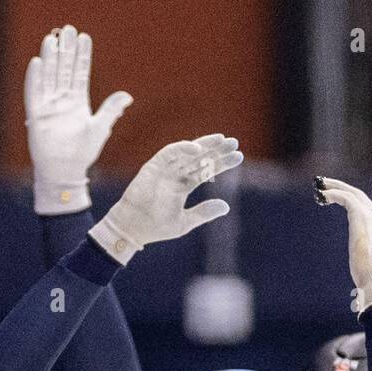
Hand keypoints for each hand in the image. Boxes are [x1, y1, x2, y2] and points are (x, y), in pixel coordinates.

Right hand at [24, 24, 132, 214]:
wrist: (64, 173)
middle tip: (67, 29)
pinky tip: (37, 62)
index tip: (84, 37)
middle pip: (63, 69)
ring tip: (52, 39)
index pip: (80, 73)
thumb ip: (111, 110)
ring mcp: (49, 106)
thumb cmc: (82, 153)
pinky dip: (35, 78)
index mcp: (79, 102)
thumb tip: (128, 96)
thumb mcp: (100, 129)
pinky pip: (34, 93)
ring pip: (49, 76)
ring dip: (50, 58)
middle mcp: (63, 101)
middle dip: (66, 50)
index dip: (82, 56)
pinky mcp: (36, 115)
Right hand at [88, 134, 242, 264]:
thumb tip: (226, 206)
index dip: (222, 163)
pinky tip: (197, 148)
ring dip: (204, 145)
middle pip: (200, 158)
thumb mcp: (185, 221)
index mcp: (182, 186)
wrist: (132, 229)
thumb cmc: (155, 227)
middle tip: (235, 143)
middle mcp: (175, 175)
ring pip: (188, 153)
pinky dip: (182, 148)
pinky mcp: (153, 166)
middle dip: (217, 150)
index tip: (238, 157)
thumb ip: (204, 213)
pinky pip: (169, 153)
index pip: (206, 170)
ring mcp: (164, 169)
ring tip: (222, 140)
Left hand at [314, 176, 371, 314]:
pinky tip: (323, 196)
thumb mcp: (366, 274)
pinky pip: (347, 198)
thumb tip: (359, 297)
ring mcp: (371, 217)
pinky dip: (334, 194)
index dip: (350, 200)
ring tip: (319, 187)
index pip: (365, 209)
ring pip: (353, 193)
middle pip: (359, 196)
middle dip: (342, 188)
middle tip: (324, 186)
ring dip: (335, 187)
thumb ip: (363, 277)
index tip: (335, 198)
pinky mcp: (362, 217)